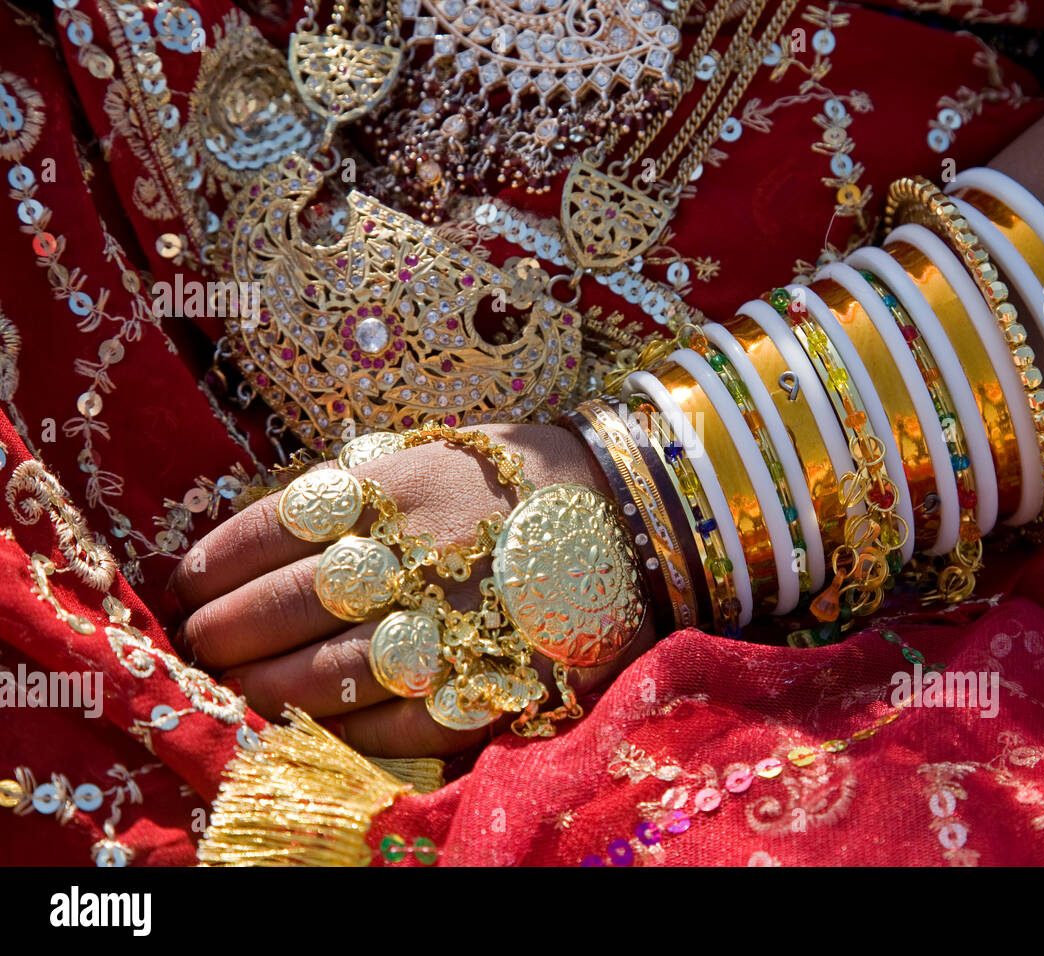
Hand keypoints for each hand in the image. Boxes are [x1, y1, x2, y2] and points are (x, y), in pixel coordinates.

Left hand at [170, 423, 655, 756]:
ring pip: (333, 672)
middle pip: (290, 603)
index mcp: (401, 485)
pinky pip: (401, 722)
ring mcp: (461, 622)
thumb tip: (267, 531)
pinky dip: (346, 730)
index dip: (215, 562)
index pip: (274, 526)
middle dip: (225, 631)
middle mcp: (423, 552)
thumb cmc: (524, 477)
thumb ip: (359, 485)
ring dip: (266, 687)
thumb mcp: (438, 449)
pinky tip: (312, 724)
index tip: (188, 584)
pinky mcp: (498, 680)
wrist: (639, 511)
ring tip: (234, 686)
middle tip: (199, 643)